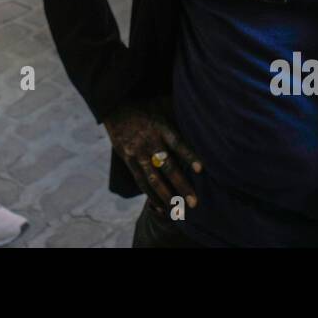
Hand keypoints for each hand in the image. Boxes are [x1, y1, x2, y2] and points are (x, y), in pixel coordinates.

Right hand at [103, 100, 201, 214]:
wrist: (115, 106)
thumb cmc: (145, 107)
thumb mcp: (162, 107)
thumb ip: (178, 117)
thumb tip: (202, 119)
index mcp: (160, 127)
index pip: (177, 143)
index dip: (189, 155)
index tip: (201, 169)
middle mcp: (150, 141)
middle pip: (168, 167)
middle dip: (182, 186)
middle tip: (194, 202)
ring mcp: (137, 152)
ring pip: (153, 179)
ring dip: (167, 196)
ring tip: (179, 211)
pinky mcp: (128, 159)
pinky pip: (140, 180)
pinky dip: (150, 194)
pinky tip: (160, 206)